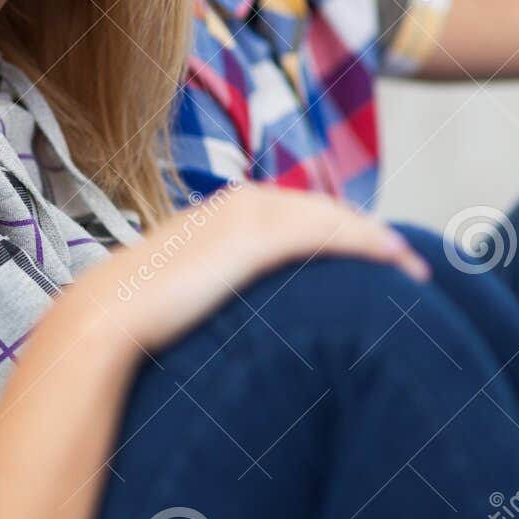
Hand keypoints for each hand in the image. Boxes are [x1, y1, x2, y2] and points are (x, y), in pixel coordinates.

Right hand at [65, 184, 432, 354]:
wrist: (107, 317)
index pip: (297, 211)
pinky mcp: (258, 239)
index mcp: (223, 208)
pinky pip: (329, 234)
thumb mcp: (183, 288)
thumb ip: (212, 284)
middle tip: (404, 265)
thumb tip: (227, 313)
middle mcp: (241, 201)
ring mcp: (250, 216)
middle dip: (365, 233)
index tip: (370, 259)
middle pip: (323, 209)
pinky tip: (395, 261)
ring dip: (376, 239)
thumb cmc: (136, 316)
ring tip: (411, 268)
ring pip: (333, 218)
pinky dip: (367, 242)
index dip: (338, 231)